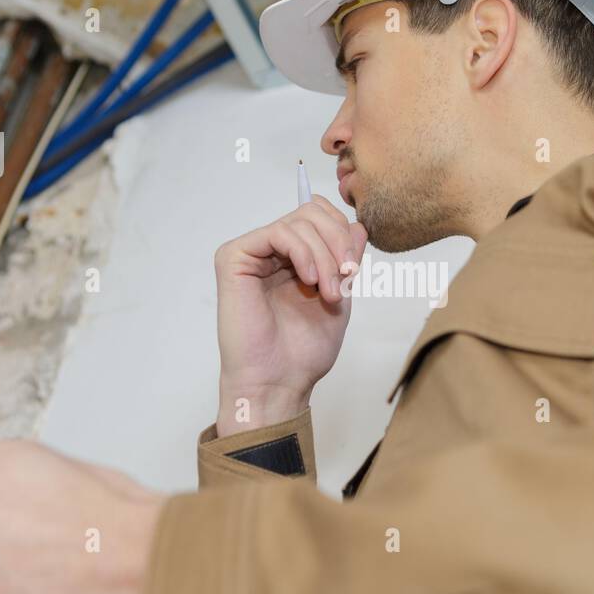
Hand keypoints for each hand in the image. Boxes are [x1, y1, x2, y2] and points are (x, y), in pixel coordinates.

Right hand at [213, 195, 366, 435]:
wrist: (278, 382)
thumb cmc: (303, 351)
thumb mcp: (340, 296)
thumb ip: (346, 260)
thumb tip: (359, 226)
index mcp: (292, 257)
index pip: (320, 216)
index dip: (343, 234)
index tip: (355, 271)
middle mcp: (269, 250)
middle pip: (312, 211)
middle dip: (338, 243)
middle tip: (346, 279)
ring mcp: (251, 252)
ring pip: (300, 222)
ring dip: (325, 257)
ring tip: (329, 292)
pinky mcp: (233, 257)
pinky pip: (278, 233)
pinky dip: (303, 253)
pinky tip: (308, 281)